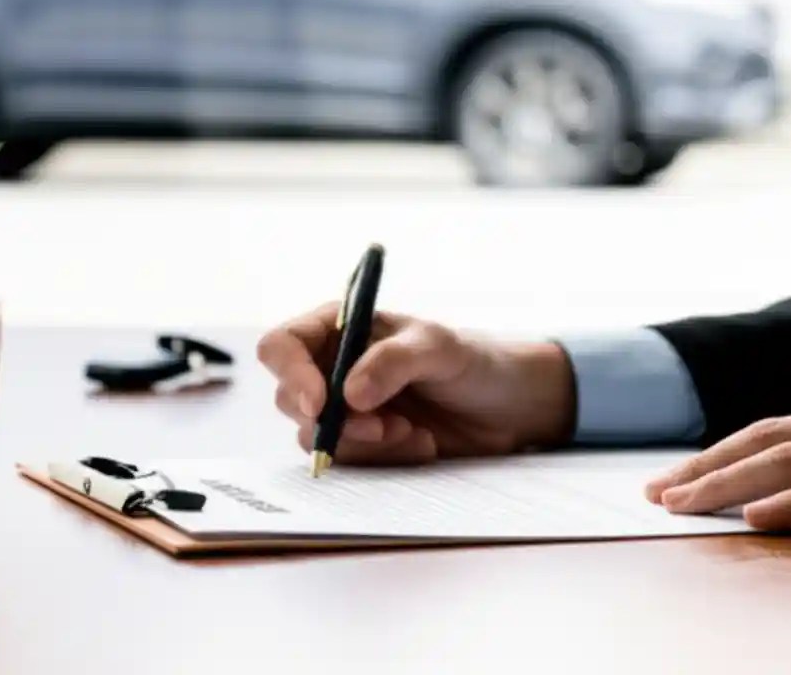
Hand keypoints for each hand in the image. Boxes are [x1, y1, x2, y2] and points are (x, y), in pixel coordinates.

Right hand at [257, 303, 574, 465]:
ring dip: (364, 443)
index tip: (320, 404)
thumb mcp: (438, 349)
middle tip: (382, 426)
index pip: (282, 346)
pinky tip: (421, 443)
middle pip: (290, 398)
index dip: (291, 375)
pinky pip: (349, 461)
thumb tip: (349, 393)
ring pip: (316, 437)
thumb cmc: (472, 360)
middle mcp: (332, 367)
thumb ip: (393, 362)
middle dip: (334, 420)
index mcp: (338, 328)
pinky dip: (384, 458)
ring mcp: (345, 409)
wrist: (508, 407)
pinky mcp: (364, 445)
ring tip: (413, 432)